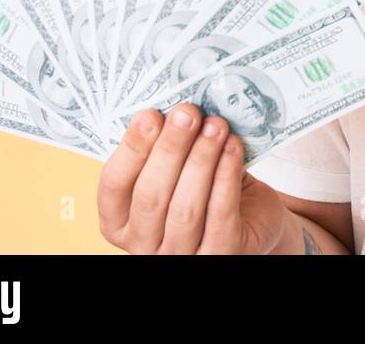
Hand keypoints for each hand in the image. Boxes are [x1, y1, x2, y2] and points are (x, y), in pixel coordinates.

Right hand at [97, 104, 288, 253]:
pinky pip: (220, 214)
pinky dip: (226, 176)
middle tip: (188, 112)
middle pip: (150, 196)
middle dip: (170, 149)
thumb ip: (166, 147)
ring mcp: (181, 256)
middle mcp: (144, 246)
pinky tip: (233, 146)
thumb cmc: (204, 187)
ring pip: (185, 208)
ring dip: (201, 159)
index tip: (151, 114)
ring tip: (215, 125)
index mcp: (120, 222)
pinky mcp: (220, 255)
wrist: (251, 217)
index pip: (113, 185)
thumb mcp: (177, 168)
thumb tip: (172, 108)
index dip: (132, 149)